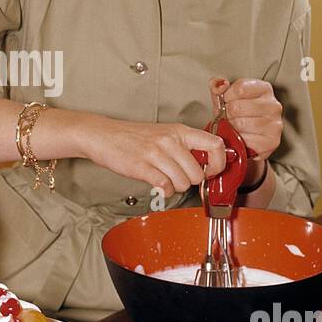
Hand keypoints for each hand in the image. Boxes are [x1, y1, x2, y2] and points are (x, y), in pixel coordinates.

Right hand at [80, 117, 226, 200]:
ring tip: (164, 178)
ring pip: (183, 183)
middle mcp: (171, 141)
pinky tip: (157, 184)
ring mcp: (156, 153)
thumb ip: (186, 146)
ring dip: (175, 187)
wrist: (103, 135)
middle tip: (178, 177)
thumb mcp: (165, 133)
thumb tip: (206, 164)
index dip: (218, 163)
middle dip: (190, 182)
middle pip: (198, 174)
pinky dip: (163, 191)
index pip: (215, 145)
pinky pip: (165, 187)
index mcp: (180, 131)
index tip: (211, 171)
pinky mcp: (142, 167)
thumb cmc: (133, 137)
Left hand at [209, 76, 281, 162]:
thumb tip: (220, 85)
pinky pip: (245, 140)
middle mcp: (273, 105)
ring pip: (240, 123)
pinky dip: (238, 140)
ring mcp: (274, 124)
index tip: (227, 101)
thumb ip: (218, 87)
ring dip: (231, 127)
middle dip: (228, 113)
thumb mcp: (225, 99)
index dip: (227, 96)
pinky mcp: (271, 142)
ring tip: (234, 127)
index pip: (240, 88)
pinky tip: (240, 137)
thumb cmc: (236, 117)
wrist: (244, 141)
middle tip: (230, 117)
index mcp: (264, 89)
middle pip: (237, 106)